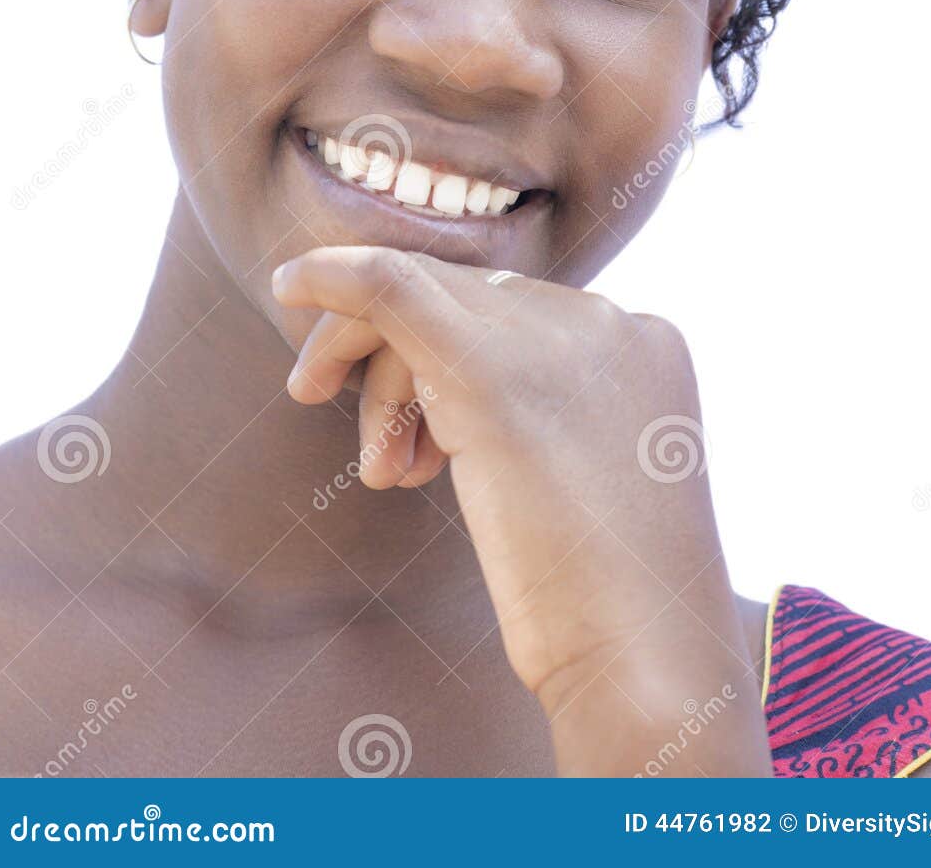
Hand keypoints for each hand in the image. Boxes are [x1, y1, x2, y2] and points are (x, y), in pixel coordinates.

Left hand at [273, 246, 771, 774]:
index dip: (451, 367)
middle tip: (375, 459)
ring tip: (384, 476)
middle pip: (467, 300)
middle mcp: (604, 318)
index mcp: (642, 341)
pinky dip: (334, 276)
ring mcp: (550, 334)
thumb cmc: (607, 593)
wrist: (640, 654)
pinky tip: (288, 283)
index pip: (515, 314)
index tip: (416, 441)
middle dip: (402, 369)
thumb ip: (547, 411)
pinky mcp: (488, 366)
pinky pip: (391, 286)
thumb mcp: (588, 474)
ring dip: (378, 383)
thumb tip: (452, 394)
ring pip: (425, 300)